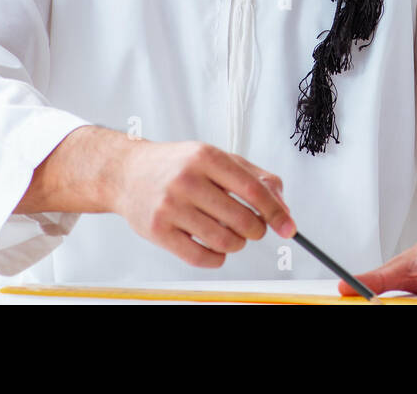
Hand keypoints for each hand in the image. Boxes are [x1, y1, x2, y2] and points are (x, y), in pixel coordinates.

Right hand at [114, 140, 295, 267]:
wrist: (128, 173)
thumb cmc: (177, 165)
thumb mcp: (216, 158)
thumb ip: (254, 177)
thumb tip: (283, 208)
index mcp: (207, 157)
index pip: (253, 190)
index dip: (275, 213)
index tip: (288, 228)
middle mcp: (188, 180)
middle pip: (241, 219)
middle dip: (256, 230)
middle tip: (254, 229)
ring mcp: (170, 206)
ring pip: (223, 240)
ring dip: (237, 244)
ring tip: (234, 236)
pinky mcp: (158, 231)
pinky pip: (200, 257)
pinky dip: (217, 258)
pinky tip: (216, 249)